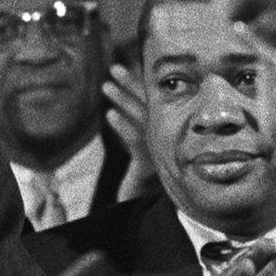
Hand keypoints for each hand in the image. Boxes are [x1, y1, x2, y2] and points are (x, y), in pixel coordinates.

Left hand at [103, 62, 157, 200]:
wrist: (146, 211)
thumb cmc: (143, 180)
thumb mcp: (142, 151)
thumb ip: (139, 128)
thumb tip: (123, 99)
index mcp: (170, 131)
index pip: (157, 102)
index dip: (142, 83)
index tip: (128, 64)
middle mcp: (170, 139)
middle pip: (151, 106)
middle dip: (132, 85)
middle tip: (113, 67)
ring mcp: (161, 153)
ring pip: (143, 120)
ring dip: (124, 100)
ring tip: (105, 85)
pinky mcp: (149, 169)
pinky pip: (136, 143)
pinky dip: (123, 127)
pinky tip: (109, 115)